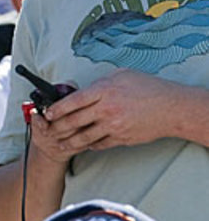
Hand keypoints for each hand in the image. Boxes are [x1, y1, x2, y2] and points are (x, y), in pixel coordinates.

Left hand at [41, 71, 174, 151]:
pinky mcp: (121, 138)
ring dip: (70, 141)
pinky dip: (90, 145)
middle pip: (74, 121)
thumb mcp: (123, 75)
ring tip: (61, 143)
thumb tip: (86, 89)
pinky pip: (99, 144)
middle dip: (57, 127)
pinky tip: (84, 144)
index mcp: (104, 91)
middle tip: (49, 130)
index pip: (73, 101)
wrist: (172, 108)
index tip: (48, 113)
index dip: (57, 109)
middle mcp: (106, 109)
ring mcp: (113, 126)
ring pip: (84, 137)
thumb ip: (102, 83)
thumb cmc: (150, 88)